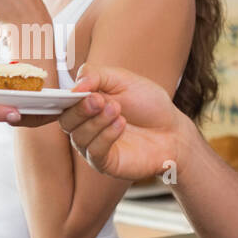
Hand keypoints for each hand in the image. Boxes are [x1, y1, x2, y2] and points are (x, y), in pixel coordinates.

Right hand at [60, 63, 189, 180]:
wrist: (173, 130)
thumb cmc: (149, 105)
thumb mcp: (123, 79)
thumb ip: (96, 75)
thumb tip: (75, 85)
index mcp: (86, 104)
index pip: (64, 102)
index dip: (67, 96)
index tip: (82, 90)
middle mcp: (85, 126)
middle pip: (66, 120)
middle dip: (81, 109)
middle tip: (100, 100)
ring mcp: (94, 146)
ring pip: (79, 136)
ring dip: (97, 122)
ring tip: (118, 110)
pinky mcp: (105, 162)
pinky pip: (94, 152)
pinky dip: (106, 136)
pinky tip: (121, 125)